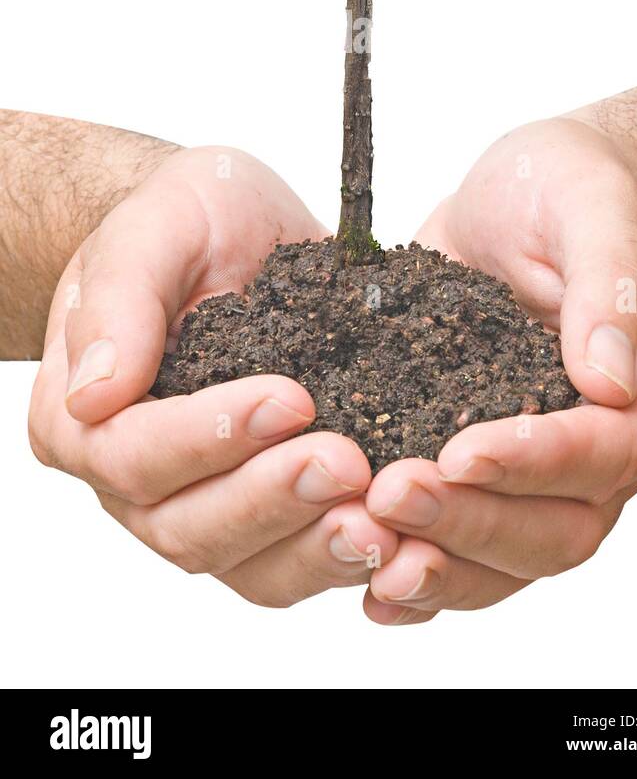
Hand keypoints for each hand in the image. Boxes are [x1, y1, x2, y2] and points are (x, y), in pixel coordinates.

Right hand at [29, 146, 396, 605]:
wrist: (234, 226)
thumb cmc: (184, 219)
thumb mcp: (154, 225)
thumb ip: (121, 299)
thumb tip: (95, 393)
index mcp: (84, 418)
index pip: (134, 455)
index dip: (209, 437)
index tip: (292, 397)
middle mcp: (133, 483)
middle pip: (189, 528)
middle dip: (273, 498)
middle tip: (349, 464)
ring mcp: (201, 507)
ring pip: (248, 565)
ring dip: (315, 547)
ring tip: (381, 522)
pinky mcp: (268, 516)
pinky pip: (298, 562)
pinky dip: (346, 557)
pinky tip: (403, 541)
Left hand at [362, 118, 636, 623]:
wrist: (536, 186)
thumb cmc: (576, 181)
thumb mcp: (595, 201)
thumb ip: (609, 281)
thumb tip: (610, 383)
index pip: (612, 450)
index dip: (539, 460)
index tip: (460, 450)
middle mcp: (624, 445)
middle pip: (564, 526)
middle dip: (476, 520)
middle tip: (390, 496)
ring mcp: (560, 468)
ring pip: (516, 556)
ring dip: (443, 563)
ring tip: (367, 553)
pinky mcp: (500, 468)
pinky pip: (474, 546)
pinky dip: (427, 573)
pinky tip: (367, 588)